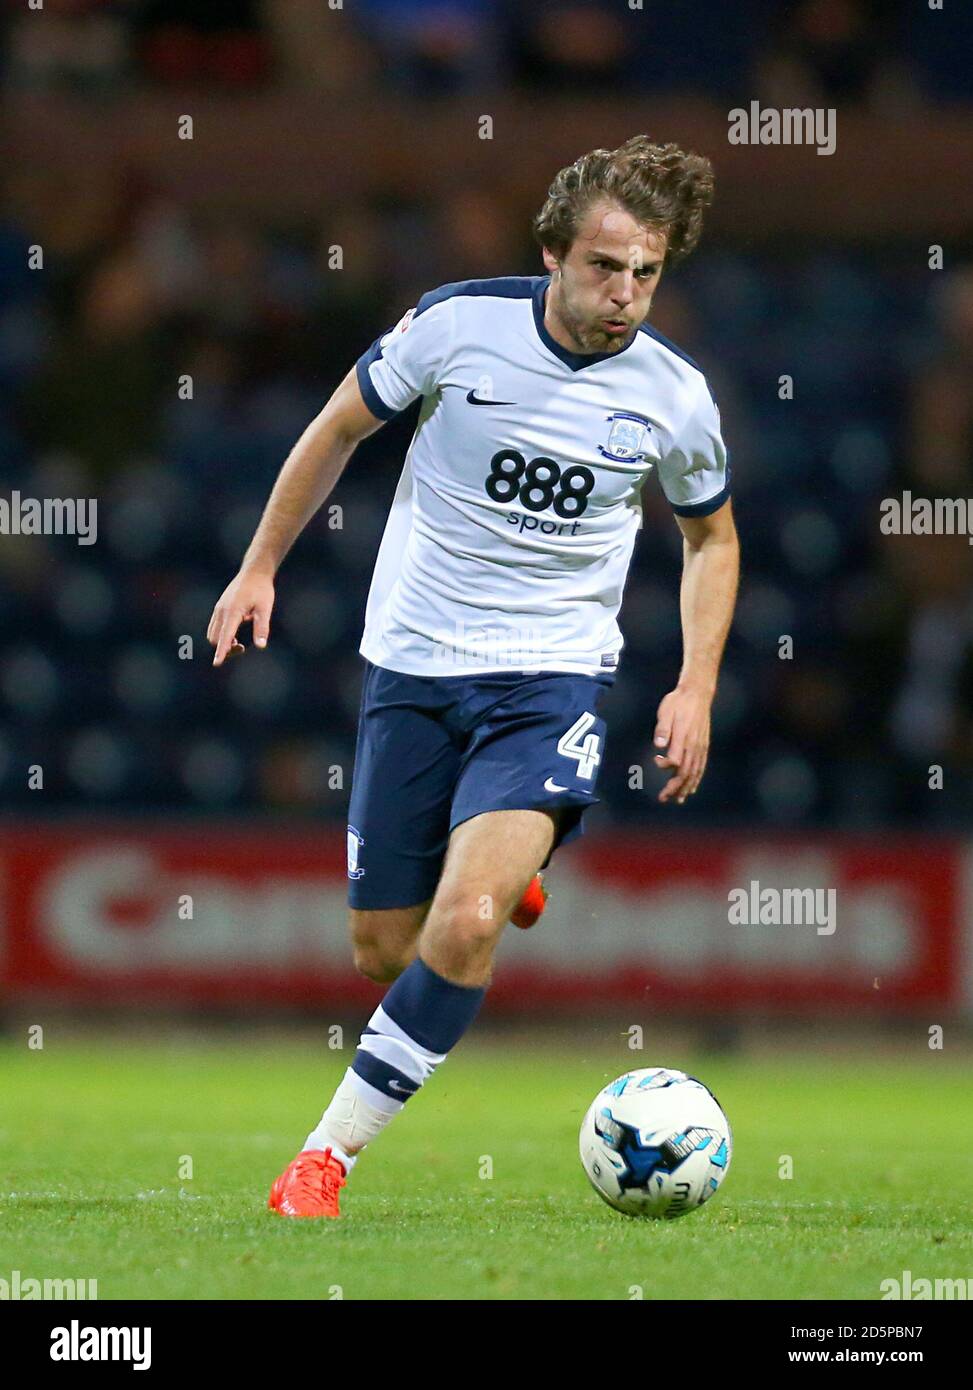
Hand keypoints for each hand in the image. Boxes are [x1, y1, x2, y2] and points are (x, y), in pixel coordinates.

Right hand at [207, 568, 274, 666]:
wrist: (254, 572)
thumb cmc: (262, 590)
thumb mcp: (265, 608)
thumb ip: (262, 627)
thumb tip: (260, 646)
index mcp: (232, 611)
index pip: (225, 636)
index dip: (222, 651)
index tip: (217, 663)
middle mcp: (221, 611)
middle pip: (215, 638)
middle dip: (225, 648)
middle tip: (242, 648)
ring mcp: (218, 609)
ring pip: (213, 633)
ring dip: (222, 642)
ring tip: (239, 642)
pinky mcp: (219, 607)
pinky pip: (214, 627)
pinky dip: (221, 635)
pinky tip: (235, 632)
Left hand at [652, 684, 711, 804]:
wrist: (698, 693)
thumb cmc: (678, 702)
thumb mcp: (666, 711)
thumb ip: (663, 729)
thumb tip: (658, 745)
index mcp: (683, 737)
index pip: (675, 760)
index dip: (665, 766)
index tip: (656, 760)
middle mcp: (693, 745)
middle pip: (685, 773)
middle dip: (674, 788)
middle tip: (663, 798)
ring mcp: (700, 747)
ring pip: (694, 773)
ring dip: (685, 788)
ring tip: (678, 800)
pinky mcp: (703, 746)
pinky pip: (701, 767)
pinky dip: (696, 780)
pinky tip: (692, 788)